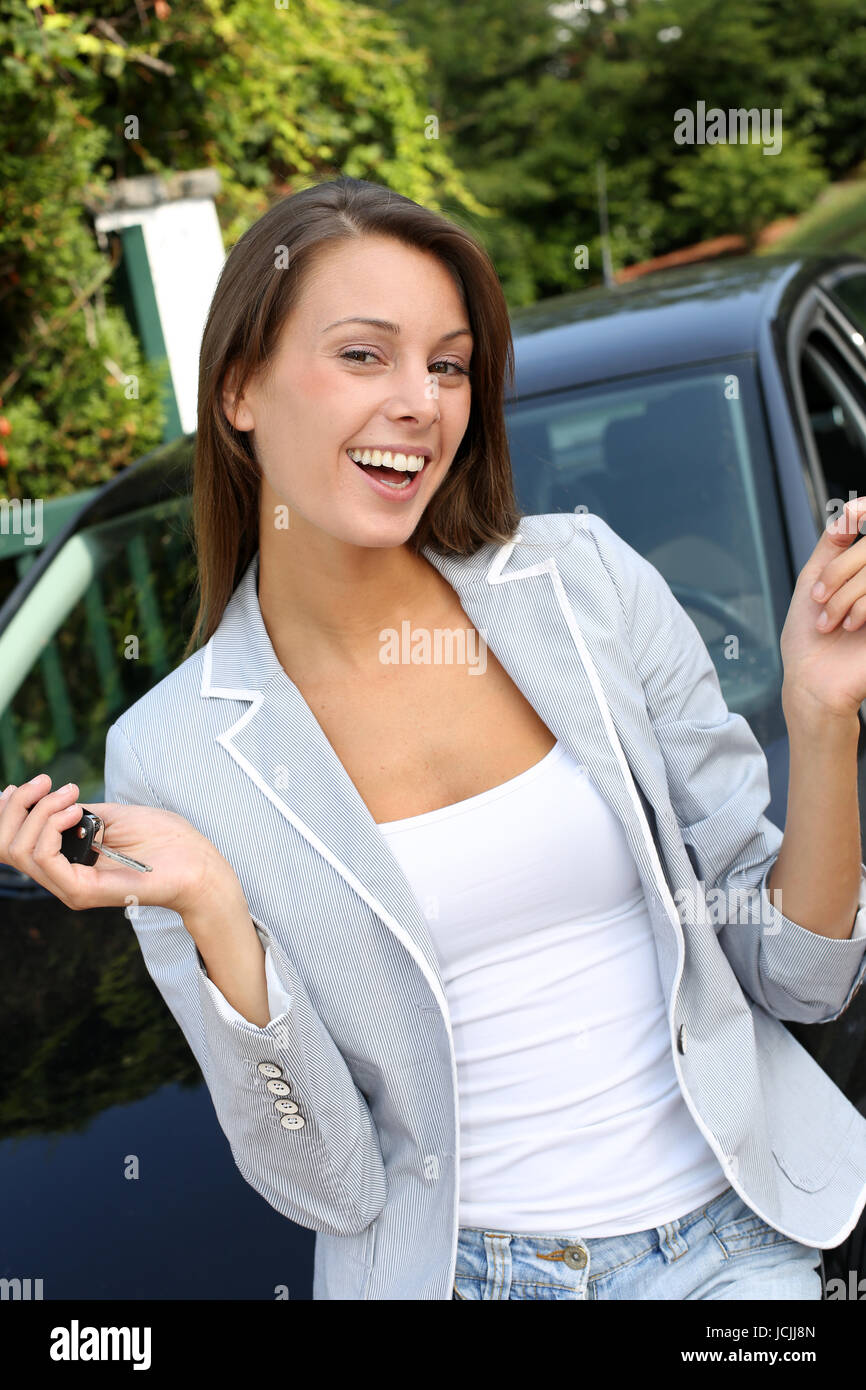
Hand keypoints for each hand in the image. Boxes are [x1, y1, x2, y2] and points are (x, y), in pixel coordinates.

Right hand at [0, 773, 240, 917]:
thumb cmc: (162, 839)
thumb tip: (45, 799)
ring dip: (40, 812)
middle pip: (6, 846)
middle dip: (17, 806)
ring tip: (71, 798)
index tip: (26, 784)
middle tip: (46, 783)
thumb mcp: (111, 815)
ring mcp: (69, 887)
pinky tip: (76, 811)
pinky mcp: (82, 892)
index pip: (10, 844)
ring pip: (22, 849)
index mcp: (64, 861)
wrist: (196, 863)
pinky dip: (52, 826)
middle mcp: (60, 877)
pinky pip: (45, 858)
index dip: (6, 812)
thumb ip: (75, 812)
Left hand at [780, 495, 865, 721]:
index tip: (858, 510)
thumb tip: (854, 506)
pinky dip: (860, 608)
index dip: (863, 512)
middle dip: (836, 574)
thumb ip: (834, 542)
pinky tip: (851, 628)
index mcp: (861, 570)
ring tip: (830, 622)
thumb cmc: (808, 637)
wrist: (813, 680)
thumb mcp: (813, 579)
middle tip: (818, 600)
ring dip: (842, 596)